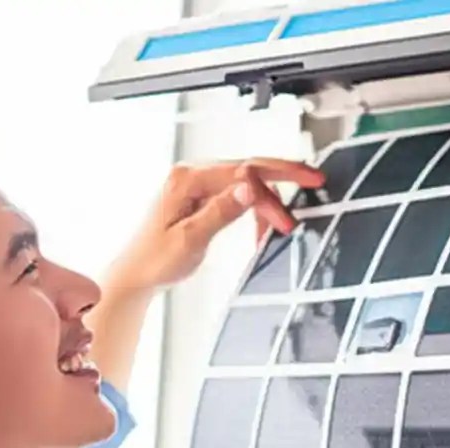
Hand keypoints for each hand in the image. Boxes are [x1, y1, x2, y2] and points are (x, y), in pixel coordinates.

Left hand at [111, 158, 324, 291]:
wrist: (134, 277)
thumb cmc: (153, 261)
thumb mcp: (190, 240)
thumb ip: (220, 212)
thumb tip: (247, 189)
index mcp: (186, 179)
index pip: (243, 170)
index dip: (279, 177)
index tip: (307, 183)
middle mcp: (190, 175)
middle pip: (247, 168)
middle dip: (283, 177)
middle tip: (315, 180)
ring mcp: (195, 185)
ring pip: (245, 181)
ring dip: (268, 200)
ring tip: (284, 223)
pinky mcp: (200, 198)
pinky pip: (235, 194)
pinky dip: (254, 208)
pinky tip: (263, 225)